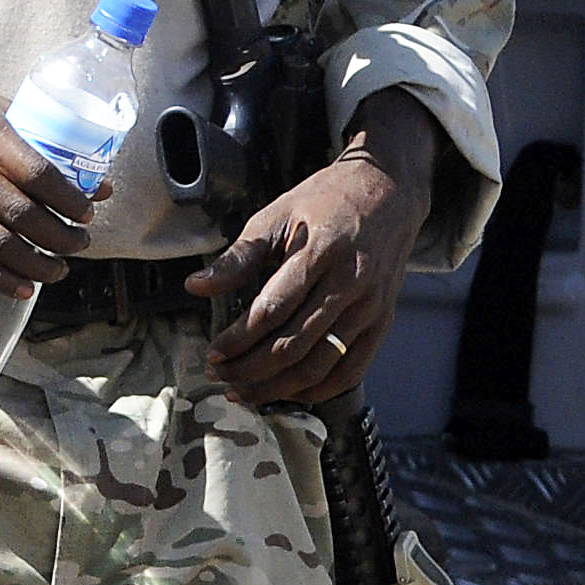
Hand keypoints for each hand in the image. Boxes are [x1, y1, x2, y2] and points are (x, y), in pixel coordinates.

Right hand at [0, 0, 93, 293]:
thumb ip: (20, 126)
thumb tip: (73, 160)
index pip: (34, 170)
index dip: (68, 198)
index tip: (90, 209)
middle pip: (18, 212)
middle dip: (58, 236)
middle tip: (82, 243)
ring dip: (31, 262)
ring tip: (57, 270)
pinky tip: (20, 287)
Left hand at [194, 93, 439, 406]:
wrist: (389, 192)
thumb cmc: (326, 201)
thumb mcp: (276, 215)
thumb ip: (238, 256)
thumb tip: (195, 286)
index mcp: (322, 252)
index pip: (273, 310)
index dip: (238, 338)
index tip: (213, 352)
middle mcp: (351, 283)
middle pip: (295, 344)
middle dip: (250, 369)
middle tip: (219, 375)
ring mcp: (371, 306)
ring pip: (320, 364)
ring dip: (277, 387)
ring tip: (243, 391)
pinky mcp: (383, 321)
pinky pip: (352, 369)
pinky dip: (318, 389)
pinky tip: (288, 392)